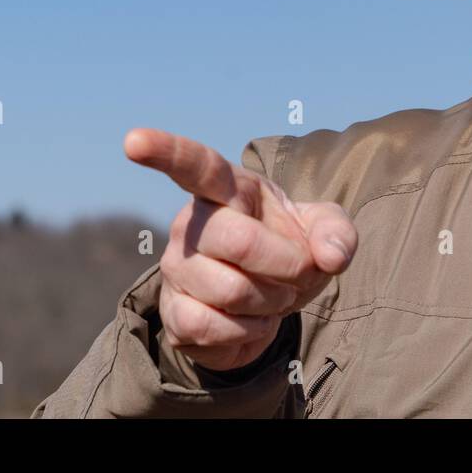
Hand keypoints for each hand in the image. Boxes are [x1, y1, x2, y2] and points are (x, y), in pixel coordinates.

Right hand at [124, 127, 357, 371]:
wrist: (270, 302)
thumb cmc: (291, 248)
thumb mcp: (326, 231)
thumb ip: (338, 233)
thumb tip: (329, 256)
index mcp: (226, 188)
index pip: (194, 164)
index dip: (164, 151)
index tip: (134, 142)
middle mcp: (191, 223)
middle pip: (238, 241)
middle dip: (288, 265)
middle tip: (300, 270)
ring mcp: (176, 268)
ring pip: (231, 290)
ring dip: (272, 301)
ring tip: (274, 294)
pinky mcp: (173, 312)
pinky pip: (213, 327)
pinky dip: (250, 330)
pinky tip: (252, 320)